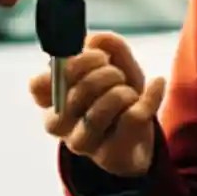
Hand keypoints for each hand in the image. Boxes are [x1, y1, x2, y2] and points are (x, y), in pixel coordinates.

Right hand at [29, 32, 166, 177]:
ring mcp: (83, 144)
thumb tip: (95, 40)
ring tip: (129, 91)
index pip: (39, 85)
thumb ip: (106, 45)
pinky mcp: (110, 155)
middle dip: (106, 73)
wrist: (136, 138)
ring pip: (101, 110)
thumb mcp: (114, 64)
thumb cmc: (115, 95)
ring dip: (123, 91)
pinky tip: (157, 84)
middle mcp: (61, 125)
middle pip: (78, 92)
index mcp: (51, 99)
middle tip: (116, 74)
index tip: (96, 57)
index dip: (72, 64)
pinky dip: (150, 96)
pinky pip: (131, 119)